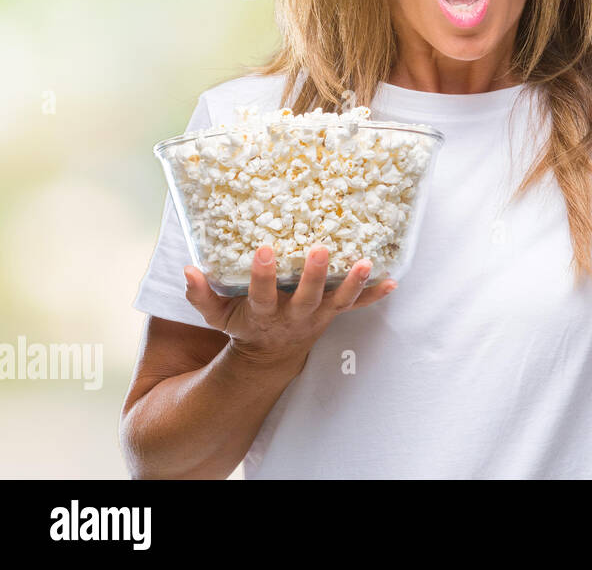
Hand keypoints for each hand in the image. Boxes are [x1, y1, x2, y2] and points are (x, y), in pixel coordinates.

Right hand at [182, 244, 395, 369]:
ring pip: (339, 302)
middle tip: (321, 249)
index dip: (262, 275)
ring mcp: (318, 316)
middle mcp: (294, 315)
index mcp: (264, 313)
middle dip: (315, 276)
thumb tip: (187, 269)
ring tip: (367, 263)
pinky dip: (375, 296)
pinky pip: (357, 306)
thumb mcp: (217, 316)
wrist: (270, 353)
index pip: (262, 295)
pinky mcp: (334, 314)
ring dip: (354, 284)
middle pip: (307, 298)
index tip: (263, 250)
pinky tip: (393, 282)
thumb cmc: (244, 324)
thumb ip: (201, 295)